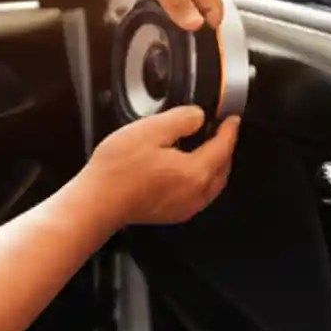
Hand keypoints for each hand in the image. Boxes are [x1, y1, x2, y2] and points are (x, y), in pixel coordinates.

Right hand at [79, 107, 240, 225]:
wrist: (98, 201)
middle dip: (225, 148)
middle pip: (223, 169)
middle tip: (221, 132)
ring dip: (215, 165)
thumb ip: (181, 119)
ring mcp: (184, 207)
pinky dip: (201, 179)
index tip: (232, 120)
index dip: (230, 130)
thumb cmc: (118, 170)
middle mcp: (195, 194)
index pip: (224, 147)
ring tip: (207, 148)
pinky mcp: (172, 214)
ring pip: (212, 184)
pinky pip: (199, 195)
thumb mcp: (150, 130)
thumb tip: (198, 116)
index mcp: (195, 172)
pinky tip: (187, 170)